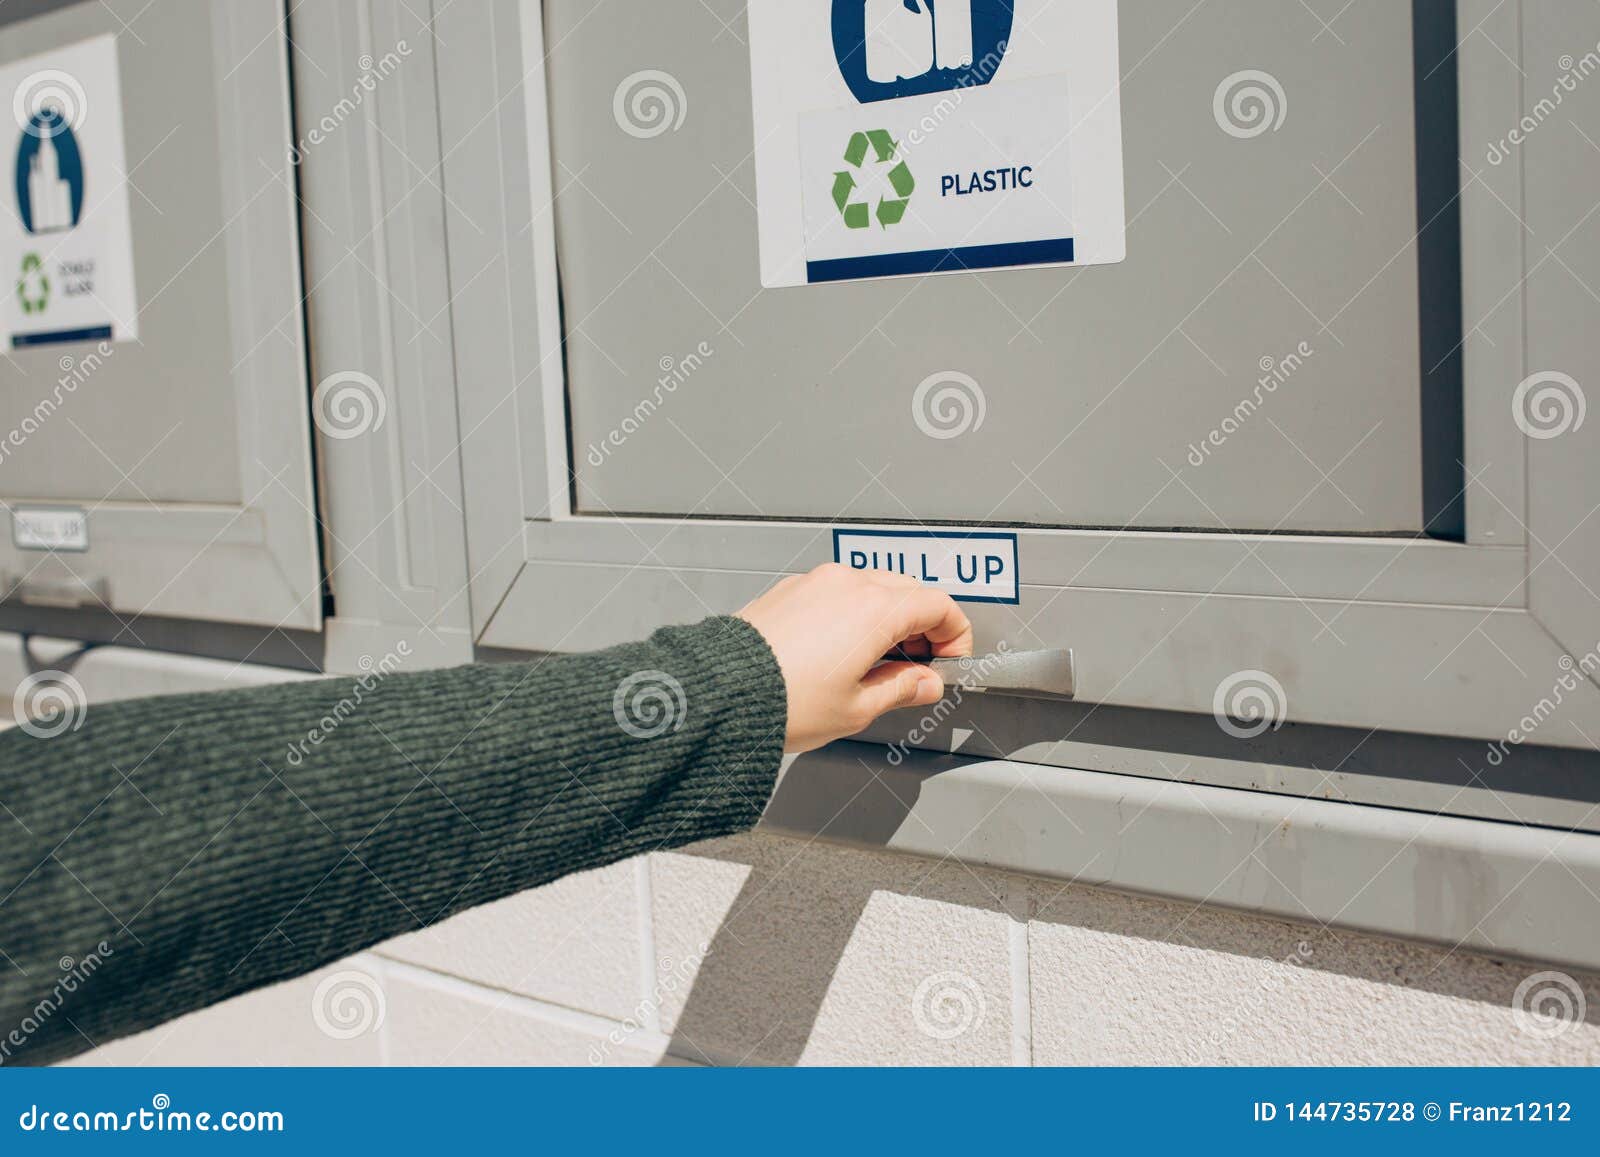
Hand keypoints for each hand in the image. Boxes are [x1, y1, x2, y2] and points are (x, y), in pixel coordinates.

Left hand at [737, 563, 973, 752]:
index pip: (940, 606)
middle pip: (910, 591)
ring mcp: (817, 583)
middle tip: (921, 665)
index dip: (956, 635)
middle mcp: (848, 585)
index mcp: (875, 611)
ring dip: (890, 617)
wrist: (719, 693)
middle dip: (924, 626)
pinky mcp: (792, 590)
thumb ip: (901, 690)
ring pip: (874, 587)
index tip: (950, 660)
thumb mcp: (856, 708)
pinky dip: (855, 613)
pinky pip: (839, 591)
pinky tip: (846, 650)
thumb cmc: (782, 701)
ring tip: (881, 662)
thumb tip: (924, 684)